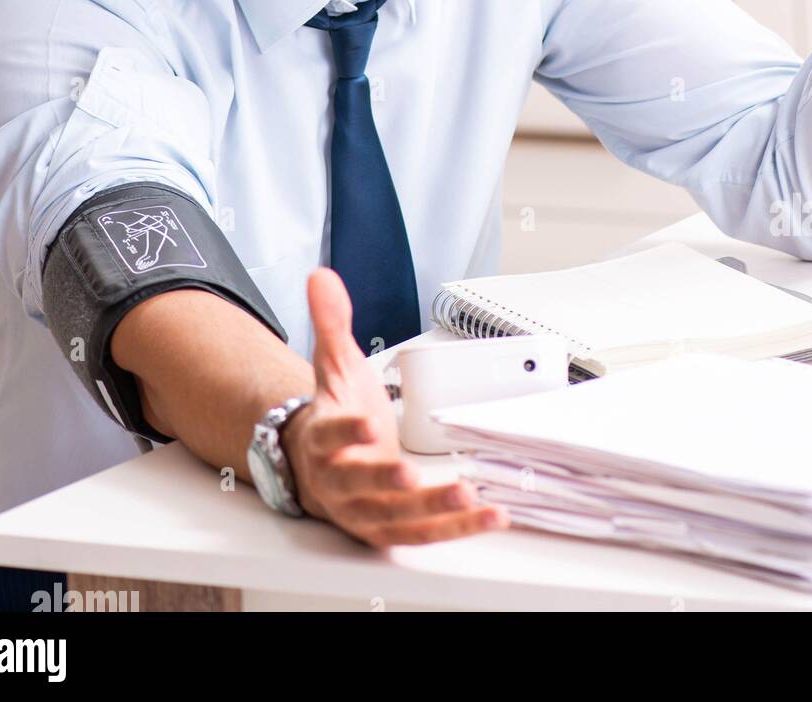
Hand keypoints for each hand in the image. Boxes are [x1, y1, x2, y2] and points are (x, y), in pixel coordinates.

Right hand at [281, 268, 508, 546]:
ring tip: (468, 497)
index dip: (345, 432)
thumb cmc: (333, 413)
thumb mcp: (334, 365)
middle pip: (358, 487)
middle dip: (385, 482)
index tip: (365, 423)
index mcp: (324, 440)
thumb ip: (331, 322)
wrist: (319, 464)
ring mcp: (365, 512)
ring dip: (432, 512)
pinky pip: (425, 534)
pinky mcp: (391, 530)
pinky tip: (492, 515)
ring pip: (396, 518)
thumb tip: (321, 277)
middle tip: (410, 476)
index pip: (328, 436)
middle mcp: (339, 483)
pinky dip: (458, 528)